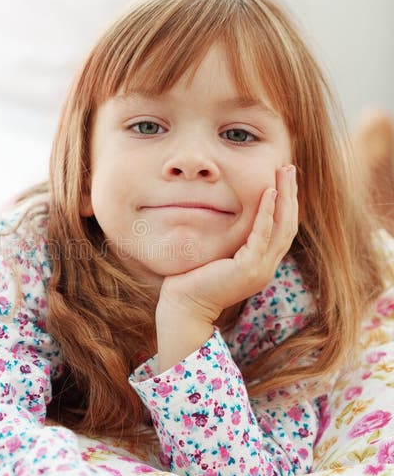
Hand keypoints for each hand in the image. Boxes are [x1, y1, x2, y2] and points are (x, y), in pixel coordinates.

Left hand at [156, 165, 297, 367]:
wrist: (184, 307)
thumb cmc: (193, 280)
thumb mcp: (218, 255)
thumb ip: (230, 240)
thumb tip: (225, 214)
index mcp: (261, 264)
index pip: (281, 229)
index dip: (286, 203)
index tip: (284, 179)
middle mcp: (266, 267)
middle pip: (287, 225)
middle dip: (291, 195)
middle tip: (290, 168)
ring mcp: (260, 269)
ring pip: (281, 228)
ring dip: (284, 197)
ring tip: (285, 173)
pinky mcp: (248, 269)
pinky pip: (261, 235)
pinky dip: (266, 213)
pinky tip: (268, 193)